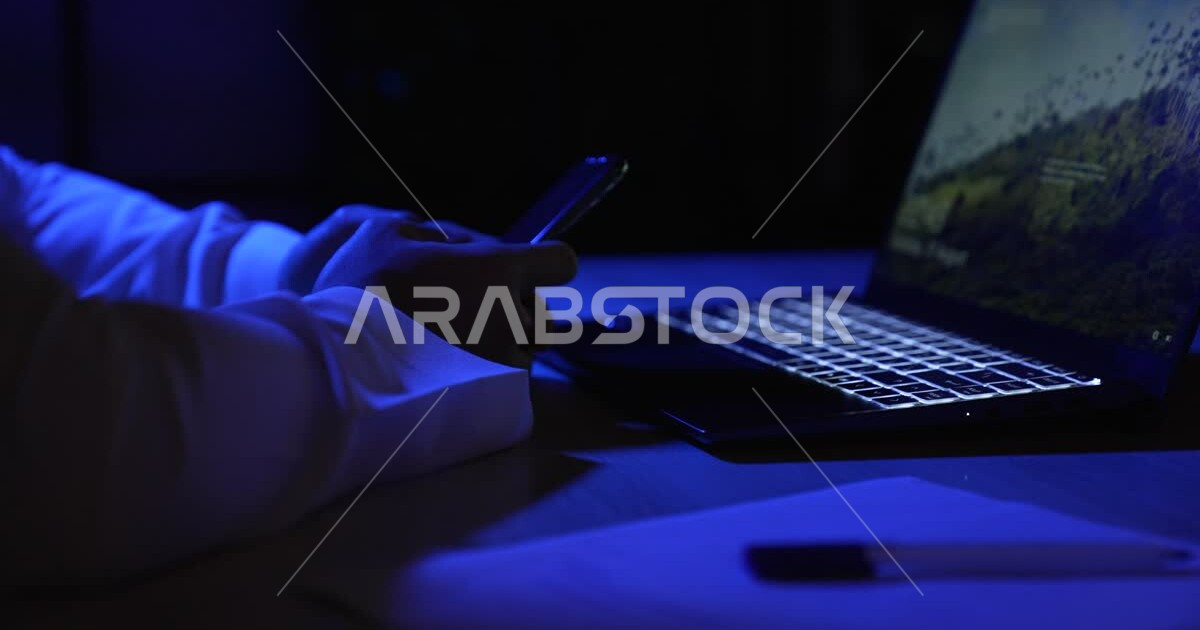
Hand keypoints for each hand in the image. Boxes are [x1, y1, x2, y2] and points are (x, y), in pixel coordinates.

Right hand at [307, 206, 576, 368]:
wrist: (337, 360)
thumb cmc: (359, 288)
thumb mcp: (387, 232)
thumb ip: (442, 235)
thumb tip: (469, 246)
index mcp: (498, 267)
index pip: (560, 262)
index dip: (543, 263)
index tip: (526, 269)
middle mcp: (514, 315)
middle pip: (544, 314)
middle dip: (515, 311)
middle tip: (468, 314)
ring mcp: (506, 361)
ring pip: (524, 351)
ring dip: (499, 348)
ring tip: (447, 349)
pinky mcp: (494, 398)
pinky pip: (504, 385)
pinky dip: (484, 381)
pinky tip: (445, 375)